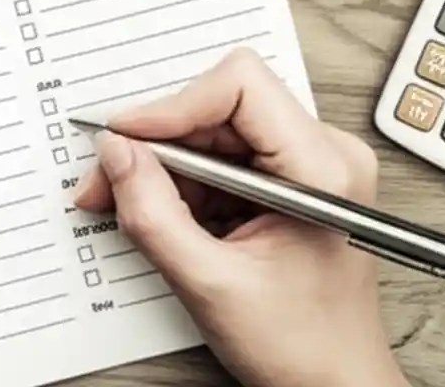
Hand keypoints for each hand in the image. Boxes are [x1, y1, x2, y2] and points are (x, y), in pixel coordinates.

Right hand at [75, 49, 408, 386]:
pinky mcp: (287, 180)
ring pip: (214, 130)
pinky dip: (182, 182)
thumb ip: (154, 214)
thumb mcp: (211, 284)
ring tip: (130, 207)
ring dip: (164, 165)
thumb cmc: (302, 346)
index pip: (241, 86)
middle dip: (157, 141)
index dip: (173, 106)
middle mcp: (324, 153)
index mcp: (323, 169)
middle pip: (220, 106)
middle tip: (108, 180)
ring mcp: (307, 165)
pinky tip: (164, 216)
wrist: (335, 385)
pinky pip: (222, 158)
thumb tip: (116, 152)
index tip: (123, 138)